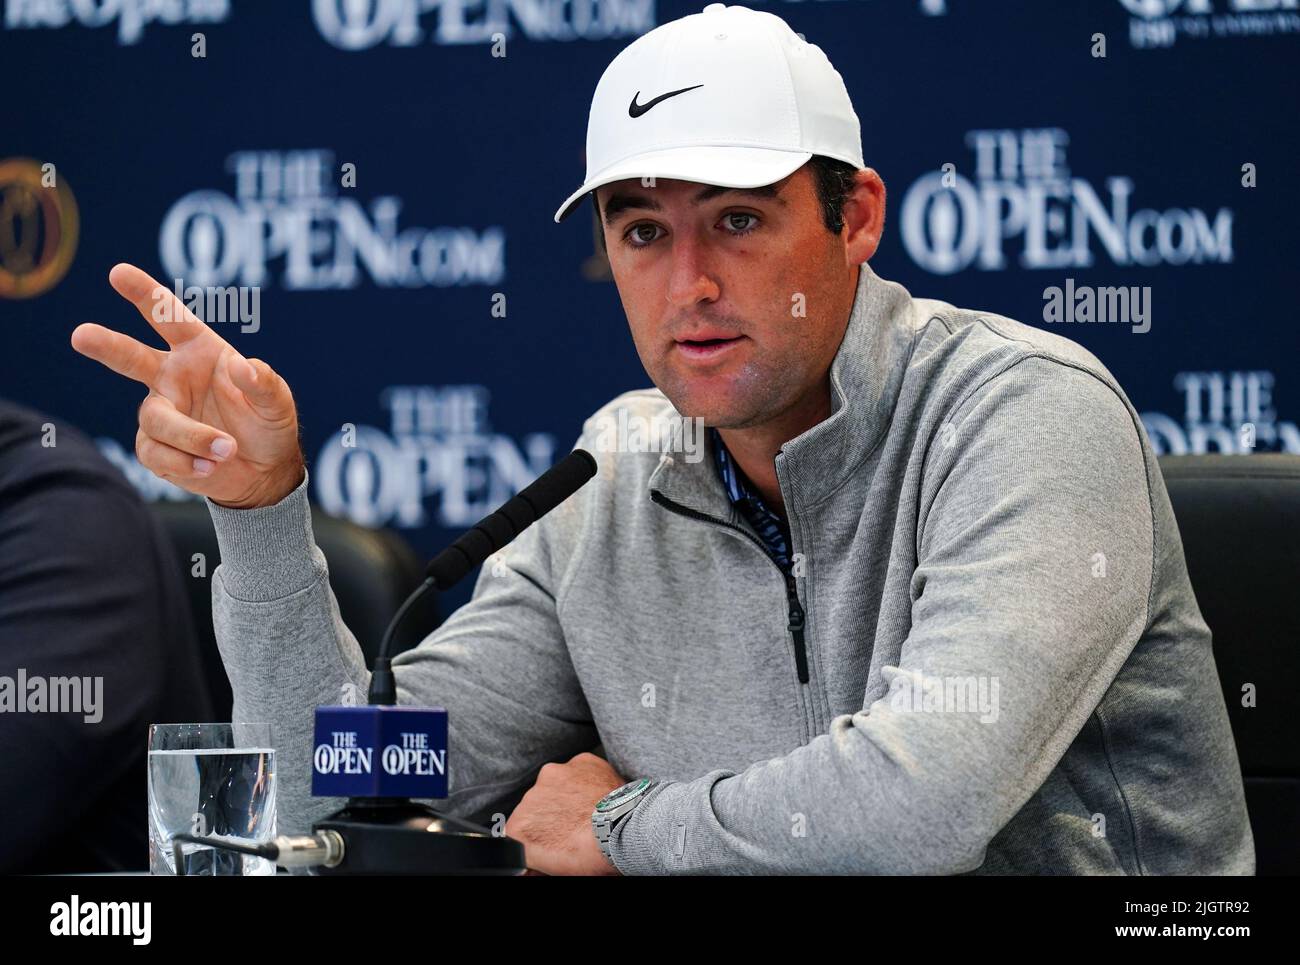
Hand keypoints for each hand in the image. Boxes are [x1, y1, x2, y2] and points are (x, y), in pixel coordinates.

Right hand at [71, 264, 303, 508]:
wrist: (265, 470)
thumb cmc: (268, 424)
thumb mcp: (277, 402)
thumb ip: (263, 381)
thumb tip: (241, 365)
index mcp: (199, 351)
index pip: (169, 317)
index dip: (146, 295)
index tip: (119, 272)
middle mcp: (173, 377)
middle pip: (130, 357)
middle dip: (106, 345)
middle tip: (81, 335)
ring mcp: (162, 411)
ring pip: (157, 419)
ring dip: (192, 437)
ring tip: (227, 449)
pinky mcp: (157, 449)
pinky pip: (158, 453)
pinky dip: (186, 462)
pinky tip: (211, 467)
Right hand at [505, 752, 626, 875]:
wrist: (625, 832)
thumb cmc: (593, 855)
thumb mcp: (556, 869)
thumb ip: (537, 859)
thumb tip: (533, 867)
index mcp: (518, 828)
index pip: (520, 833)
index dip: (536, 839)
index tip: (550, 843)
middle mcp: (530, 797)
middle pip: (538, 807)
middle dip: (552, 816)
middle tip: (574, 829)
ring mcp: (554, 775)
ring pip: (558, 786)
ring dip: (568, 796)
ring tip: (589, 812)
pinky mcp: (580, 762)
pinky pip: (580, 771)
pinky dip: (587, 781)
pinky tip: (599, 797)